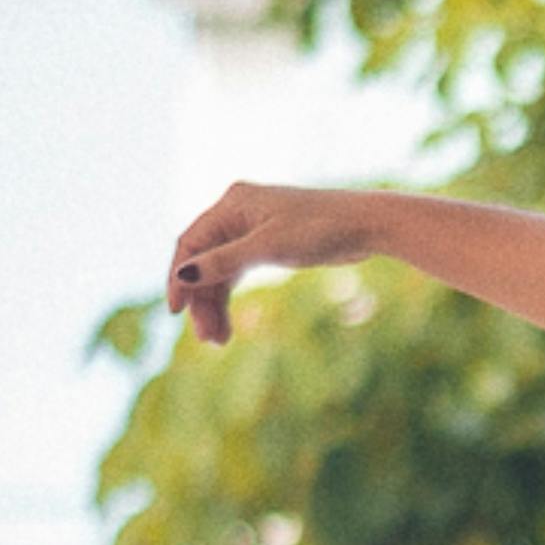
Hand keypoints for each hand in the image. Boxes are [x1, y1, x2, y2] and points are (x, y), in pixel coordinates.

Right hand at [169, 179, 373, 344]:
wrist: (368, 225)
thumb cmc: (322, 228)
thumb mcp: (270, 246)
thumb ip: (225, 261)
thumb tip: (184, 276)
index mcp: (232, 204)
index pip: (191, 242)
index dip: (179, 277)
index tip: (176, 312)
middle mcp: (237, 214)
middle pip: (204, 261)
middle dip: (202, 300)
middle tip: (207, 337)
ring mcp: (251, 230)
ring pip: (220, 272)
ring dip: (216, 305)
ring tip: (219, 340)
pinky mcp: (267, 246)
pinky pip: (237, 273)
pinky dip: (231, 298)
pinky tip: (229, 326)